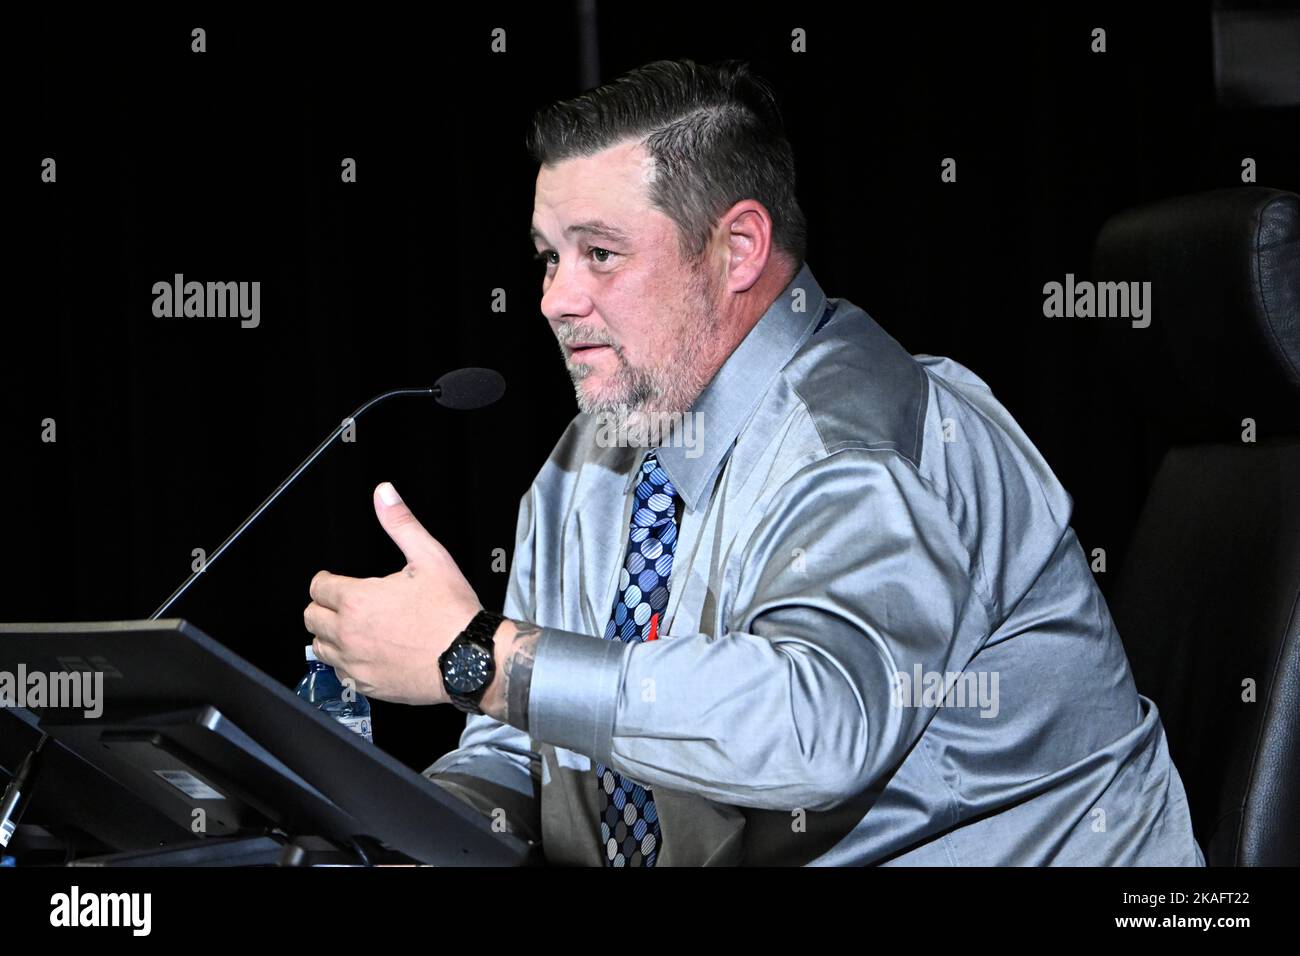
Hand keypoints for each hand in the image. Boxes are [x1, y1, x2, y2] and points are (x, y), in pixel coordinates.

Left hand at [303, 481, 482, 704]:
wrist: (470, 659)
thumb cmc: (452, 613)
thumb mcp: (430, 558)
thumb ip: (400, 523)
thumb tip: (384, 494)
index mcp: (357, 600)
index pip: (318, 587)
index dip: (327, 581)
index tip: (335, 582)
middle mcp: (349, 633)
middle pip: (311, 618)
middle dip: (323, 607)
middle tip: (342, 604)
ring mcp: (356, 663)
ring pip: (319, 648)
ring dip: (330, 636)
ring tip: (351, 628)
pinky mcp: (367, 685)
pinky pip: (340, 674)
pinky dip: (346, 663)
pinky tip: (366, 653)